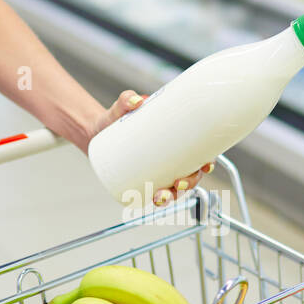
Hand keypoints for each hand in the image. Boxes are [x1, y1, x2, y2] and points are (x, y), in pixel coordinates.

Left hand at [89, 90, 214, 205]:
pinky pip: (153, 192)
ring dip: (172, 197)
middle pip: (190, 174)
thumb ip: (126, 100)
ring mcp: (156, 169)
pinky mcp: (140, 178)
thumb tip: (135, 101)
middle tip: (178, 183)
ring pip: (173, 187)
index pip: (199, 152)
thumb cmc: (115, 117)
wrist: (95, 130)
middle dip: (189, 184)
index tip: (206, 165)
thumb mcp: (121, 108)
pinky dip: (155, 200)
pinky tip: (152, 202)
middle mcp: (169, 156)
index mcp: (175, 139)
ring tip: (160, 197)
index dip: (207, 162)